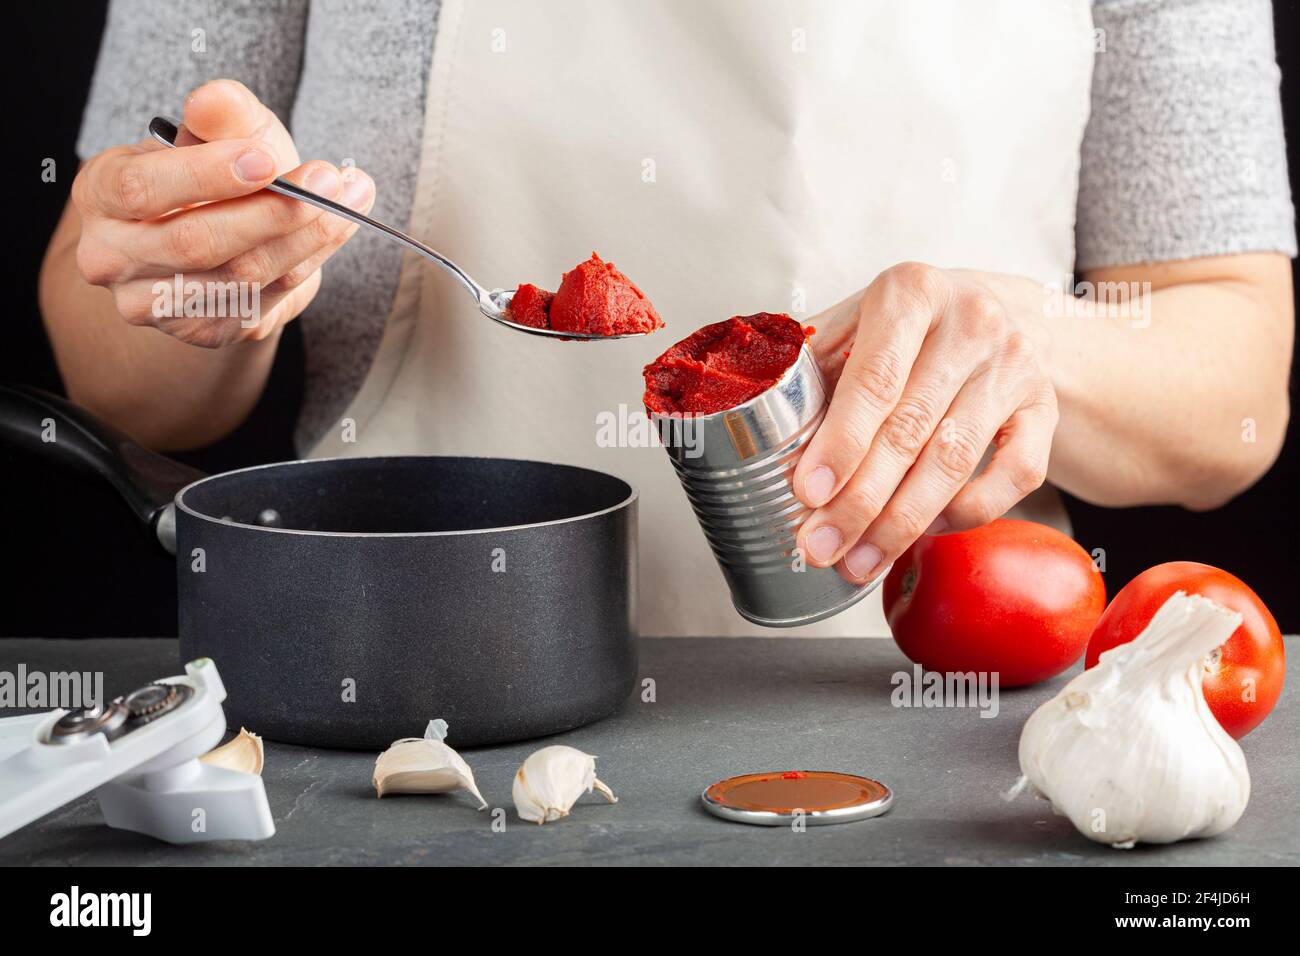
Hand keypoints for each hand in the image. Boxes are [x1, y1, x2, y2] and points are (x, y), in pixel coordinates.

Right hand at [71, 79, 374, 346]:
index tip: (266, 159)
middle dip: (273, 210)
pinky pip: (267, 298)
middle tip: (328, 181)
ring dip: (307, 236)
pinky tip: (338, 226)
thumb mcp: (212, 133)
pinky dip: (311, 259)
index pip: (141, 189)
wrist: (213, 235)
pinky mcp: (205, 329)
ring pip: (241, 276)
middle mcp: (114, 257)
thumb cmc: (208, 175)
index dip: (206, 175)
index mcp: (100, 195)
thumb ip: (219, 114)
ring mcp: (156, 303)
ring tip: (350, 196)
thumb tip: (214, 98)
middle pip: (197, 242)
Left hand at [793, 263, 1058, 583]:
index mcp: (911, 292)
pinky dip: (967, 513)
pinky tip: (924, 533)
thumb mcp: (854, 322)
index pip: (873, 379)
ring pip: (955, 461)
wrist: (999, 310)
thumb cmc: (907, 328)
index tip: (808, 493)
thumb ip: (806, 364)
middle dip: (859, 501)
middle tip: (820, 547)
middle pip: (910, 429)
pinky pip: (1015, 476)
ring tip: (858, 560)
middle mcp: (971, 322)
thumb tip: (745, 417)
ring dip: (902, 523)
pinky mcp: (1045, 409)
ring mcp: (1015, 367)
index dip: (840, 443)